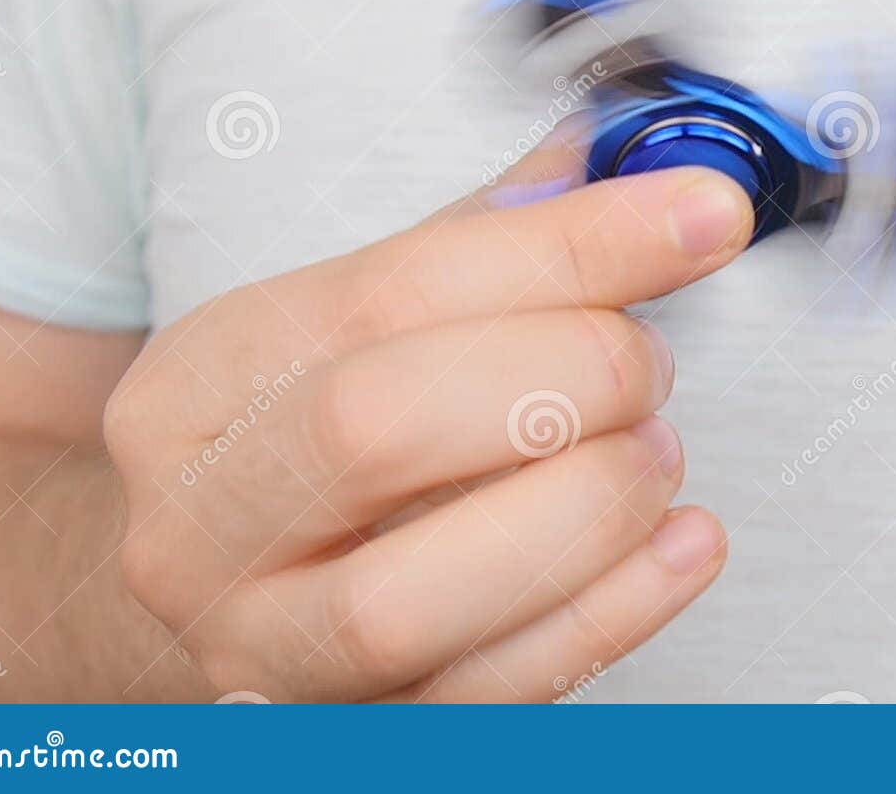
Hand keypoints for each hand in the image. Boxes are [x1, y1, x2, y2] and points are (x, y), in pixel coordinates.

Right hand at [103, 153, 752, 701]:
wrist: (212, 590)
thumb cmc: (291, 448)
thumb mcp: (345, 326)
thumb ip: (475, 245)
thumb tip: (611, 163)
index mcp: (198, 383)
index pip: (392, 289)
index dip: (570, 248)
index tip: (697, 216)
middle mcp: (198, 524)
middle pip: (376, 429)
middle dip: (563, 376)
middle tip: (644, 363)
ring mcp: (260, 646)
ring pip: (410, 595)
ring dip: (582, 507)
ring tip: (652, 454)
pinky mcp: (349, 732)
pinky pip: (485, 694)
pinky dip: (610, 613)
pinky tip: (680, 544)